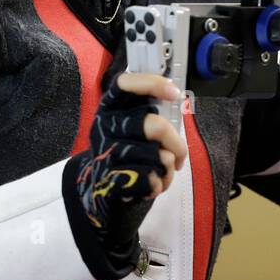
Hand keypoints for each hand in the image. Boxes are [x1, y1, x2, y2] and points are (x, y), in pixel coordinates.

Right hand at [66, 72, 188, 268]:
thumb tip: (176, 97)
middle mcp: (103, 127)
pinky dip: (159, 184)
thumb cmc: (126, 156)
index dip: (152, 84)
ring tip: (161, 173)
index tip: (174, 93)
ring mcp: (105, 154)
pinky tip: (152, 185)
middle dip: (176, 144)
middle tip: (178, 156)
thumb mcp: (131, 130)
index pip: (125, 84)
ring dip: (167, 169)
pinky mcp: (109, 181)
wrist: (101, 195)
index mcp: (109, 109)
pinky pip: (150, 178)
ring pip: (157, 156)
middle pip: (154, 126)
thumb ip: (148, 113)